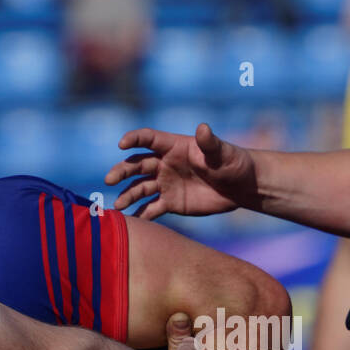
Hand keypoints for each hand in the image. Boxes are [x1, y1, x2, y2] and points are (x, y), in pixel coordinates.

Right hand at [105, 123, 258, 218]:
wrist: (240, 187)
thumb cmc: (233, 163)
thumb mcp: (222, 152)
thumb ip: (210, 142)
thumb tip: (203, 128)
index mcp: (174, 147)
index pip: (148, 139)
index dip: (134, 139)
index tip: (122, 144)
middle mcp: (164, 164)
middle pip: (137, 165)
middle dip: (122, 171)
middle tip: (109, 179)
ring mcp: (166, 184)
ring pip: (140, 188)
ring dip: (127, 195)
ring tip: (117, 206)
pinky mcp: (171, 203)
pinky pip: (151, 208)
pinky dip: (140, 214)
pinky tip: (131, 221)